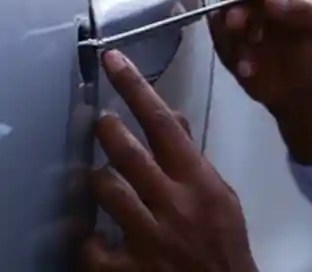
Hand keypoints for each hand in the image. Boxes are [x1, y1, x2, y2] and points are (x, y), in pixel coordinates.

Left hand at [79, 50, 256, 271]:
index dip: (136, 88)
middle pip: (127, 152)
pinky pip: (90, 246)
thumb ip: (193, 159)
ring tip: (101, 179)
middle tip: (102, 122)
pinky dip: (88, 240)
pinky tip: (95, 237)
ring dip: (97, 180)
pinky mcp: (127, 270)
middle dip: (108, 129)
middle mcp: (172, 204)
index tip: (113, 60)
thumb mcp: (220, 197)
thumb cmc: (224, 245)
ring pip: (106, 189)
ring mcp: (148, 238)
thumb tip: (173, 118)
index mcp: (198, 182)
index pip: (164, 124)